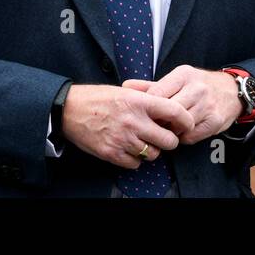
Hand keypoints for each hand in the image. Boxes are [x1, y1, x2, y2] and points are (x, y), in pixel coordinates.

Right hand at [60, 83, 195, 168]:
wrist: (68, 109)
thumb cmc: (96, 98)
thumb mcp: (124, 90)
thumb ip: (146, 98)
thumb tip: (168, 108)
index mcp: (138, 101)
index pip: (175, 112)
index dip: (185, 121)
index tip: (186, 125)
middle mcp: (133, 121)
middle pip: (168, 141)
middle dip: (169, 141)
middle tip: (163, 137)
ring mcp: (123, 139)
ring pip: (153, 155)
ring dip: (151, 150)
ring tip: (141, 141)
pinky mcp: (112, 153)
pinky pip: (136, 164)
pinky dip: (134, 159)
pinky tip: (128, 148)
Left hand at [122, 65, 242, 145]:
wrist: (230, 90)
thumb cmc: (198, 84)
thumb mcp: (177, 79)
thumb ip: (151, 85)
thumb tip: (125, 86)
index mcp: (183, 75)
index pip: (157, 94)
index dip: (148, 108)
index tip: (145, 114)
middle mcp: (196, 88)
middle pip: (168, 111)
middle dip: (160, 121)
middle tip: (155, 124)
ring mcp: (207, 105)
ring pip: (180, 125)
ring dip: (172, 130)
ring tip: (169, 128)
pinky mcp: (215, 120)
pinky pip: (192, 135)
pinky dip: (184, 137)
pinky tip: (183, 131)